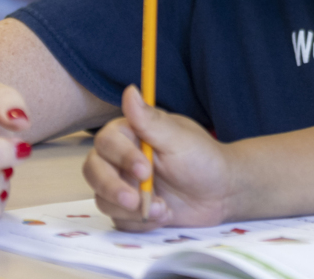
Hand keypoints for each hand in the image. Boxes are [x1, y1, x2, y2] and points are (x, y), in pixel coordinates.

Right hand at [84, 85, 233, 230]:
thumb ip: (150, 119)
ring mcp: (122, 184)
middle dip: (113, 188)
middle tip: (136, 200)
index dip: (121, 157)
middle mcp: (120, 159)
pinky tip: (164, 214)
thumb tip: (130, 90)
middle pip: (93, 171)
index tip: (144, 170)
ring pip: (102, 199)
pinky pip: (118, 219)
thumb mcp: (179, 138)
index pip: (106, 142)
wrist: (220, 193)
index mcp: (130, 135)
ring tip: (163, 208)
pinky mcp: (128, 209)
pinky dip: (140, 222)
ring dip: (131, 209)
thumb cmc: (202, 158)